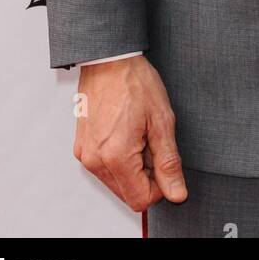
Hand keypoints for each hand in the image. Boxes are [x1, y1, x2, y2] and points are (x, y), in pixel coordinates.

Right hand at [73, 55, 188, 211]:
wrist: (109, 60)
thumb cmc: (134, 82)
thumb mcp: (162, 121)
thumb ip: (169, 162)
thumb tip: (177, 192)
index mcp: (116, 156)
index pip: (141, 200)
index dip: (159, 186)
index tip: (164, 161)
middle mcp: (95, 160)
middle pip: (127, 194)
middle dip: (145, 176)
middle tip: (152, 142)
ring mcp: (86, 155)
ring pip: (116, 182)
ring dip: (132, 167)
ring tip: (138, 134)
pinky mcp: (82, 148)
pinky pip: (104, 168)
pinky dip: (118, 159)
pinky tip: (125, 133)